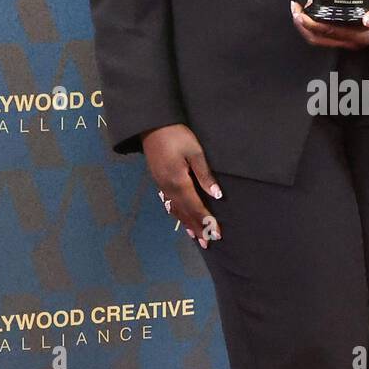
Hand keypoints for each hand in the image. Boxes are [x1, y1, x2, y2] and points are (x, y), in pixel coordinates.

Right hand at [140, 124, 222, 247]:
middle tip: (207, 243)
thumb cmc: (177, 136)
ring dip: (186, 223)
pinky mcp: (158, 180)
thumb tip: (217, 195)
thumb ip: (205, 175)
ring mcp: (161, 185)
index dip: (206, 221)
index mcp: (179, 182)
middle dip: (197, 228)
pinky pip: (168, 203)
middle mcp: (169, 188)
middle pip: (185, 213)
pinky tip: (179, 216)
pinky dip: (176, 213)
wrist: (151, 125)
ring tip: (195, 236)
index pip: (196, 207)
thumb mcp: (195, 152)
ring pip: (175, 209)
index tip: (216, 234)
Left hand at [289, 0, 368, 49]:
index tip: (299, 10)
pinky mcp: (351, 33)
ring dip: (307, 24)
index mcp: (359, 37)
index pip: (327, 32)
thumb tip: (367, 19)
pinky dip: (317, 22)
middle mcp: (352, 41)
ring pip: (321, 37)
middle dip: (302, 25)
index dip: (309, 23)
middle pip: (318, 39)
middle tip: (294, 6)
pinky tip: (315, 8)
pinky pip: (328, 32)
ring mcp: (351, 39)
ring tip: (302, 6)